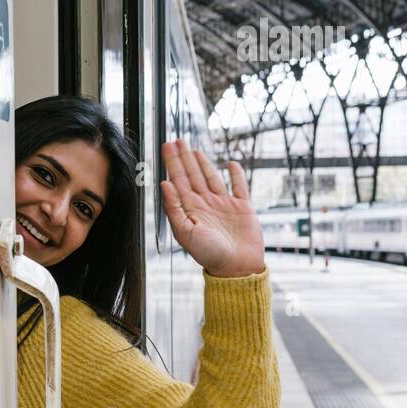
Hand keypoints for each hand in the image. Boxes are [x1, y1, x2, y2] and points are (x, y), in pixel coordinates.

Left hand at [159, 139, 264, 277]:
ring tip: (195, 150)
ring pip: (212, 177)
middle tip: (177, 140)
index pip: (178, 180)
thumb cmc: (208, 254)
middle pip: (192, 175)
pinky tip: (230, 164)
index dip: (172, 162)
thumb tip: (163, 184)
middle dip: (184, 158)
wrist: (236, 268)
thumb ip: (173, 208)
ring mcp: (224, 204)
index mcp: (190, 209)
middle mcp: (205, 204)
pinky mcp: (243, 208)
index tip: (167, 145)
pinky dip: (236, 175)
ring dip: (204, 163)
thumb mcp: (185, 232)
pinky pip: (239, 186)